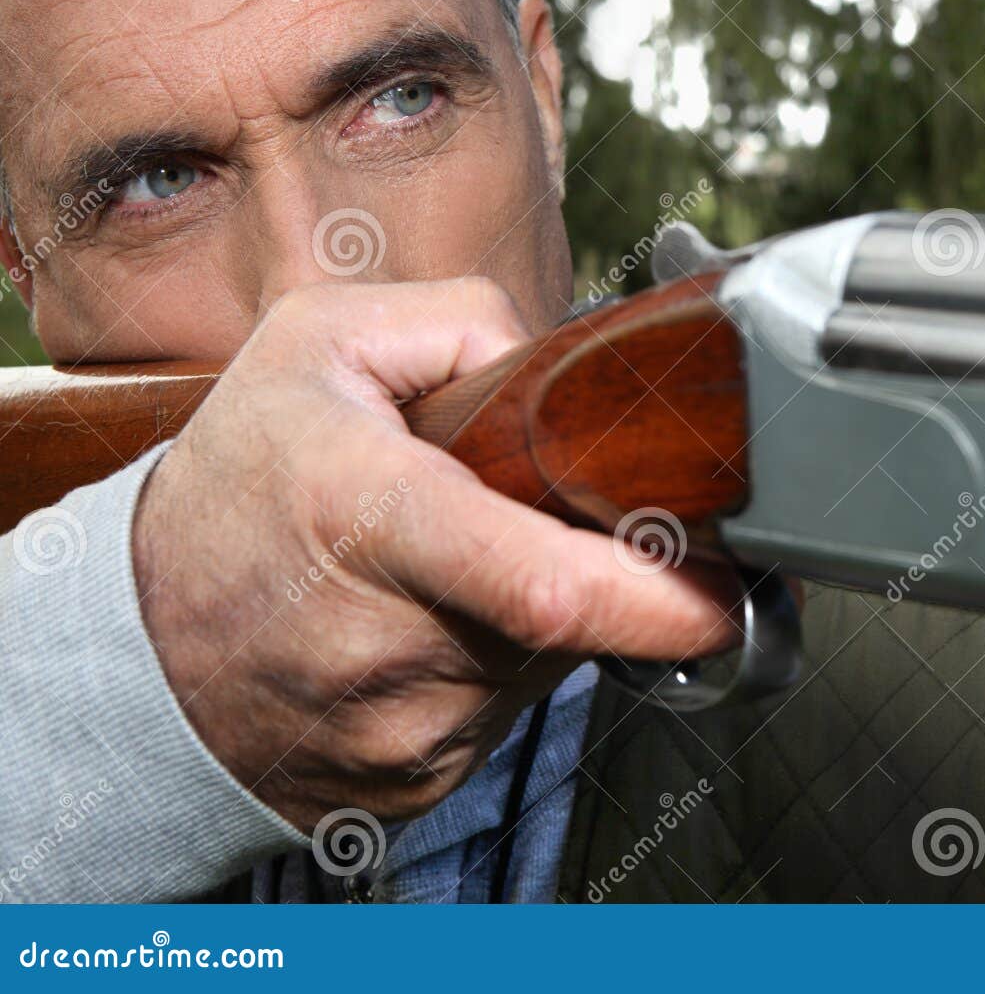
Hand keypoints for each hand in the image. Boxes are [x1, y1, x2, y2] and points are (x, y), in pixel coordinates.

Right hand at [134, 280, 738, 830]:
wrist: (137, 646)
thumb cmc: (238, 483)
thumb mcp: (321, 341)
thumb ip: (463, 323)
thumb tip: (573, 375)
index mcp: (369, 519)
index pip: (546, 587)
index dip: (657, 599)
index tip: (724, 592)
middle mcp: (389, 645)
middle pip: (566, 616)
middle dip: (590, 568)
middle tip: (534, 519)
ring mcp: (402, 732)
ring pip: (545, 668)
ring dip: (540, 616)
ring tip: (451, 570)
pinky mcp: (410, 786)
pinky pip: (504, 716)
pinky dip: (498, 666)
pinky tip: (429, 629)